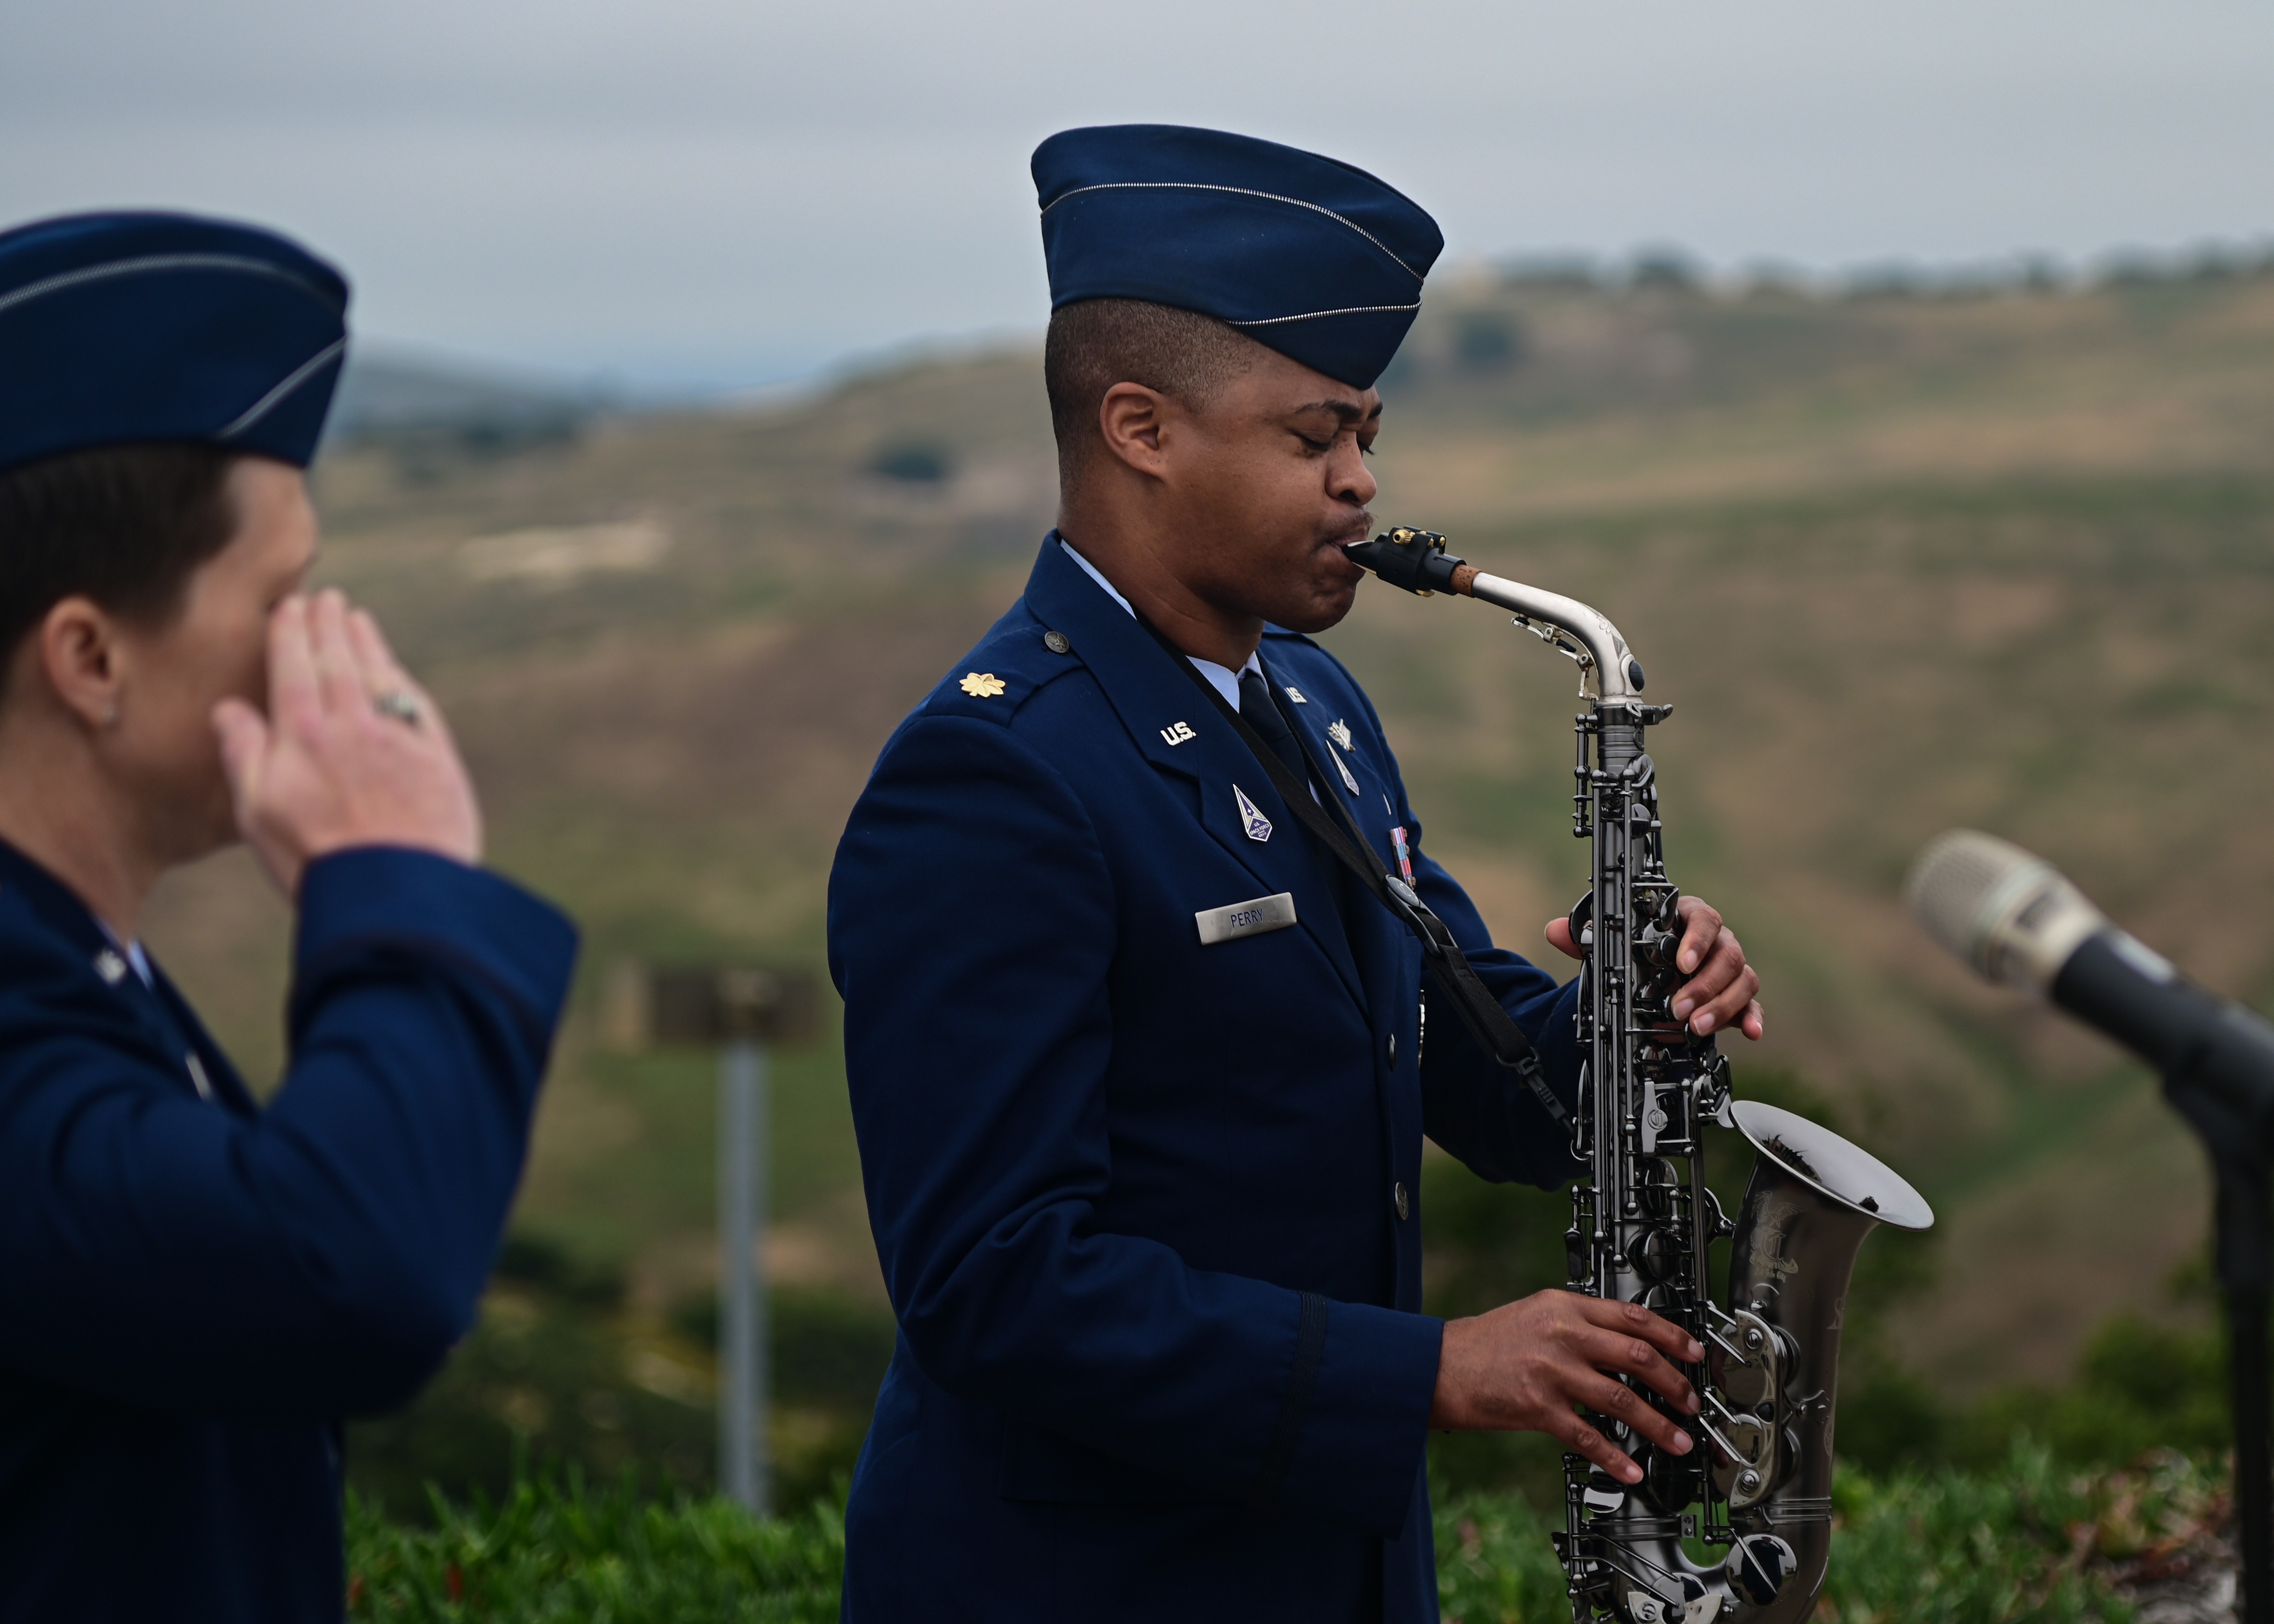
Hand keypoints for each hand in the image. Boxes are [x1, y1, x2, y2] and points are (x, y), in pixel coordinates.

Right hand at [213, 590, 482, 895]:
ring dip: (367, 642)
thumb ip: (242, 753)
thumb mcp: (256, 814)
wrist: (395, 895)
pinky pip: (416, 705)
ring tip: (357, 619)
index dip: (291, 632)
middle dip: (330, 625)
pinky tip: (397, 672)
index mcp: (302, 734)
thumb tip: (228, 708)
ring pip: (379, 675)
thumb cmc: (314, 861)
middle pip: (338, 661)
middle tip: (327, 598)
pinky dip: (402, 680)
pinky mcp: (439, 759)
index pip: (293, 666)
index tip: (291, 606)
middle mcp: (352, 725)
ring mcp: (400, 738)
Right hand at [1431, 1291, 1701, 1483]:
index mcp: (1564, 1305)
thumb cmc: (1486, 1343)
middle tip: (1692, 1401)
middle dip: (1674, 1382)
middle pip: (1637, 1356)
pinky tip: (1631, 1470)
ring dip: (1657, 1423)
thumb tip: (1630, 1344)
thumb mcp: (1536, 1314)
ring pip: (1621, 1397)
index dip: (1672, 1335)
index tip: (1694, 1353)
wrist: (1438, 1365)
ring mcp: (1551, 1371)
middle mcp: (1561, 1334)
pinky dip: (1614, 1456)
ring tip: (1677, 1439)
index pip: (1632, 1316)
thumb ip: (1580, 1322)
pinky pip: (1587, 1435)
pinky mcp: (1537, 1406)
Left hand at [1545, 893, 1763, 1040]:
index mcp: (1687, 918)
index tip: (1680, 963)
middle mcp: (1715, 941)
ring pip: (1741, 979)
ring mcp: (1728, 968)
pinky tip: (1750, 1031)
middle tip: (1679, 1008)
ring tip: (1695, 1026)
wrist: (1653, 972)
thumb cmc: (1640, 950)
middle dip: (1703, 985)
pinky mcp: (1737, 995)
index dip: (1696, 939)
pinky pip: (1751, 1003)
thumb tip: (1556, 931)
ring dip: (1721, 1005)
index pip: (1703, 918)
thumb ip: (1584, 938)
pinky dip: (1753, 1017)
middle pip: (1727, 954)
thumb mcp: (1610, 944)